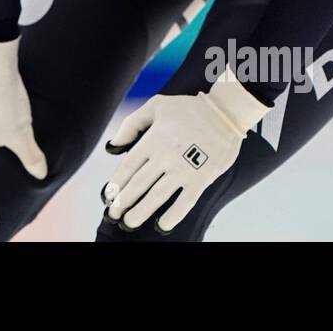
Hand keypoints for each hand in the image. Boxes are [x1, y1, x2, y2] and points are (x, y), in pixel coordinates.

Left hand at [101, 66, 269, 232]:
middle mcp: (165, 156)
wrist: (225, 112)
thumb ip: (131, 124)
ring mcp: (184, 169)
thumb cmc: (188, 108)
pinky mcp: (202, 178)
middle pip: (139, 184)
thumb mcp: (155, 106)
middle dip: (124, 202)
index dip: (116, 184)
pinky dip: (173, 216)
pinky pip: (185, 202)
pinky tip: (162, 226)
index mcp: (153, 138)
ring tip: (129, 223)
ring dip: (141, 212)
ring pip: (158, 196)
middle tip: (114, 215)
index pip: (128, 167)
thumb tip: (112, 147)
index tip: (108, 197)